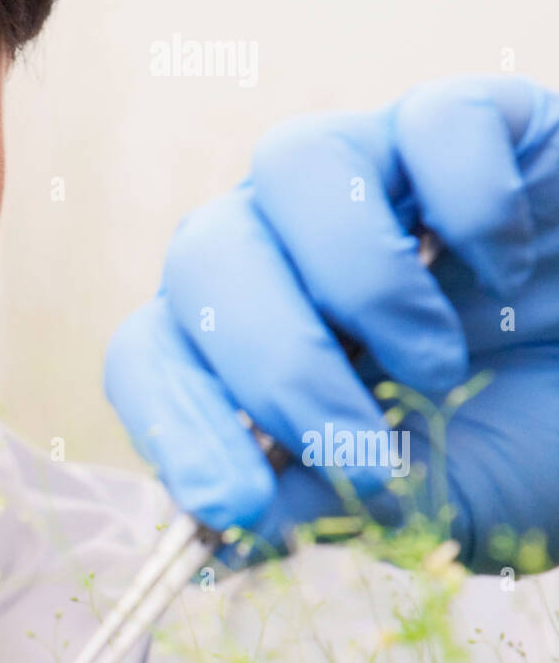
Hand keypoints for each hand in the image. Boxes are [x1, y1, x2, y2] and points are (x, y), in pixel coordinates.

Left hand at [104, 75, 558, 572]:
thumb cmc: (515, 444)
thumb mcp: (417, 502)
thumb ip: (317, 509)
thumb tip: (218, 541)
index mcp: (239, 336)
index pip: (146, 353)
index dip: (174, 426)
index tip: (232, 502)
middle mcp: (280, 244)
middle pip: (203, 255)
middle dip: (276, 366)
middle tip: (361, 446)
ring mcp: (370, 175)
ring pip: (293, 163)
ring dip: (364, 284)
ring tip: (437, 367)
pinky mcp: (468, 125)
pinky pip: (433, 121)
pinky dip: (471, 208)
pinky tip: (509, 275)